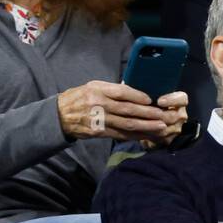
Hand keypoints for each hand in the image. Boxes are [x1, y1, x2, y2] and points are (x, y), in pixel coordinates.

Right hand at [57, 80, 173, 140]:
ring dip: (146, 126)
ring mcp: (99, 120)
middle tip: (162, 115)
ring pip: (126, 124)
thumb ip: (111, 89)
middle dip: (147, 113)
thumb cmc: (79, 98)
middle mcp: (99, 104)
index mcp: (98, 90)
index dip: (137, 96)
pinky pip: (120, 135)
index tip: (150, 100)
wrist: (60, 115)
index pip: (121, 92)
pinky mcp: (99, 133)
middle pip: (127, 109)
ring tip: (160, 126)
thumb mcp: (92, 86)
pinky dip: (135, 135)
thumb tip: (133, 89)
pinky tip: (146, 135)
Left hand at [139, 91, 187, 149]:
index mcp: (180, 101)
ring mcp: (176, 128)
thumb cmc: (151, 101)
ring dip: (151, 125)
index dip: (172, 100)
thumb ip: (149, 88)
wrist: (152, 119)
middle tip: (144, 113)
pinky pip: (159, 138)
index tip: (159, 101)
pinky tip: (137, 130)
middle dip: (158, 115)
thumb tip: (134, 79)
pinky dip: (147, 134)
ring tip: (138, 121)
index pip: (182, 99)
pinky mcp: (169, 139)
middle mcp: (181, 115)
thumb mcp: (154, 92)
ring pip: (165, 129)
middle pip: (173, 116)